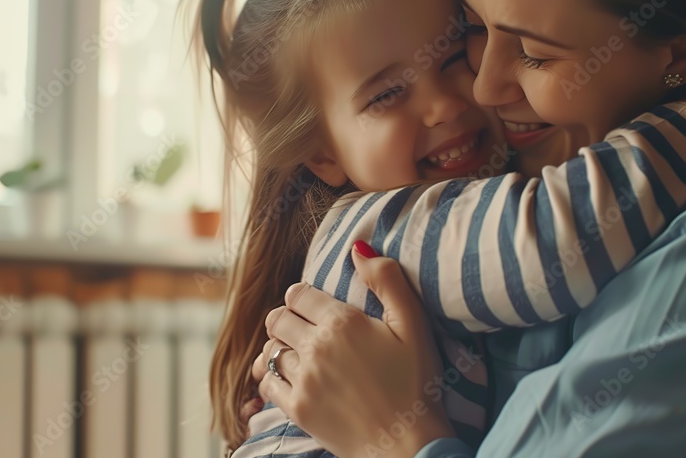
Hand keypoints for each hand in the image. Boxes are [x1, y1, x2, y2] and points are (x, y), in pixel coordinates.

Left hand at [252, 242, 454, 456]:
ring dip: (281, 348)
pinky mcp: (298, 409)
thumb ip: (387, 280)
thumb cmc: (416, 384)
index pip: (296, 294)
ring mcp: (304, 380)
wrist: (409, 445)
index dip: (302, 297)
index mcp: (342, 321)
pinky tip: (293, 379)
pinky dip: (274, 377)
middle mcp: (316, 347)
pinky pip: (268, 382)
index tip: (313, 306)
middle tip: (305, 329)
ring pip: (271, 350)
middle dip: (287, 319)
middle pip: (277, 319)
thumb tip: (357, 247)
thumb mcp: (413, 325)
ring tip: (300, 354)